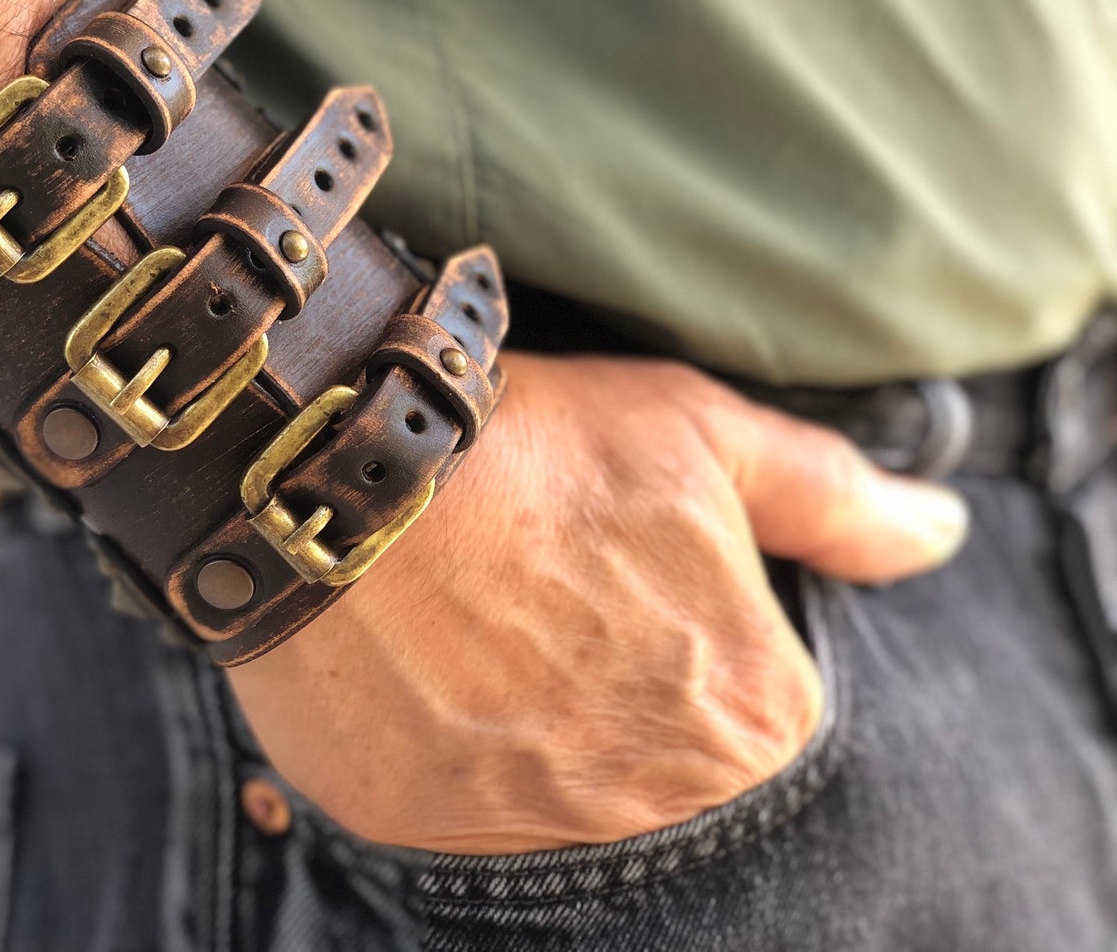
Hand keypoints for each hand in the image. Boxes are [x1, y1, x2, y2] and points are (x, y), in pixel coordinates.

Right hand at [227, 352, 966, 853]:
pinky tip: (433, 687)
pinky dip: (460, 770)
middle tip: (557, 639)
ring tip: (493, 660)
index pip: (761, 733)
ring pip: (571, 819)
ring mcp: (536, 838)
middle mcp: (661, 809)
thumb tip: (940, 535)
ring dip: (547, 754)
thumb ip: (835, 499)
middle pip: (670, 789)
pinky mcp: (424, 842)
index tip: (637, 619)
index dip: (694, 662)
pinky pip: (467, 829)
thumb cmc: (530, 445)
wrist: (337, 468)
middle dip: (625, 719)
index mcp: (751, 718)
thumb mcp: (699, 435)